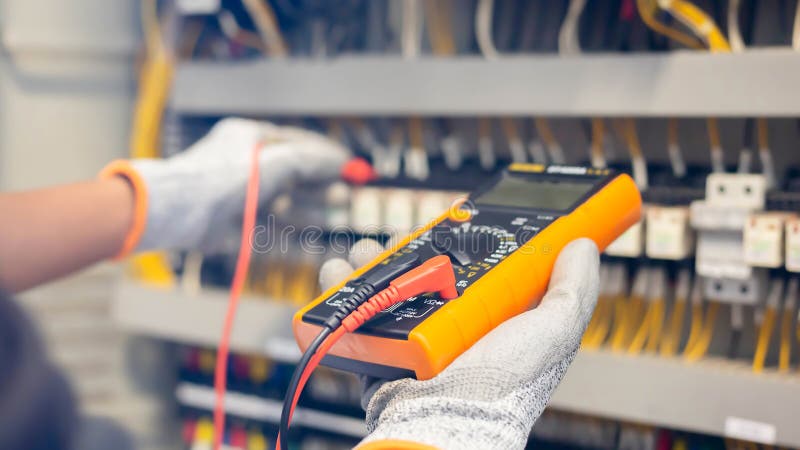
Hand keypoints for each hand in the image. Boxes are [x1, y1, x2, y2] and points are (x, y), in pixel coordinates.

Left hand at [112, 118, 348, 253]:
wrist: (179, 212)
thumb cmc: (221, 177)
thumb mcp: (276, 161)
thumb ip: (312, 161)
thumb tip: (341, 161)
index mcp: (249, 139)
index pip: (296, 143)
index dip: (325, 156)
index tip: (350, 167)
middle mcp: (246, 166)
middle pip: (293, 175)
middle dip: (322, 185)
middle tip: (347, 194)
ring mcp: (241, 196)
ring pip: (285, 201)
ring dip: (313, 207)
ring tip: (339, 212)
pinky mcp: (237, 224)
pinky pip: (273, 226)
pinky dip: (295, 229)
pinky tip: (317, 234)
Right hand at [318, 238, 599, 449]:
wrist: (448, 421)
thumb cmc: (504, 386)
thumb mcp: (554, 332)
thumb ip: (573, 289)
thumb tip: (583, 245)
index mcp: (491, 322)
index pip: (479, 269)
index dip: (469, 241)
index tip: (460, 218)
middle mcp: (452, 329)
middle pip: (427, 273)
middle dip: (412, 248)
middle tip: (406, 234)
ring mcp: (415, 341)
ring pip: (389, 288)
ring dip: (371, 263)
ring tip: (365, 250)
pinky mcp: (383, 351)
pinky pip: (358, 315)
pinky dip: (342, 291)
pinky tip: (338, 272)